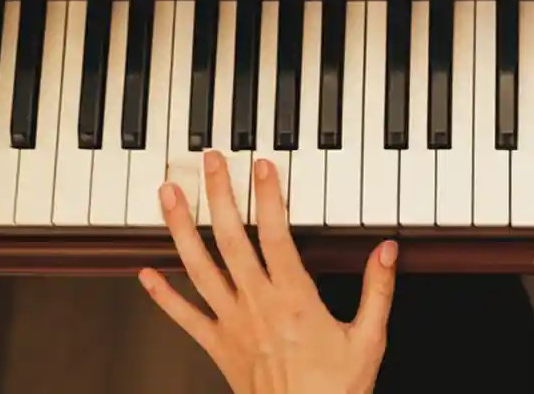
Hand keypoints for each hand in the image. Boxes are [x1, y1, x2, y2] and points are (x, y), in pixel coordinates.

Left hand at [139, 150, 396, 393]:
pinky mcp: (218, 347)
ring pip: (200, 268)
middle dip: (220, 195)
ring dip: (182, 228)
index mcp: (295, 300)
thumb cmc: (335, 391)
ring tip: (169, 195)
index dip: (269, 197)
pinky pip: (184, 317)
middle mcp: (257, 306)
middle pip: (232, 240)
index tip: (262, 166)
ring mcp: (232, 325)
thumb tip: (386, 250)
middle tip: (210, 162)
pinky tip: (147, 274)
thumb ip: (377, 290)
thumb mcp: (369, 338)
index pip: (277, 236)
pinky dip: (163, 295)